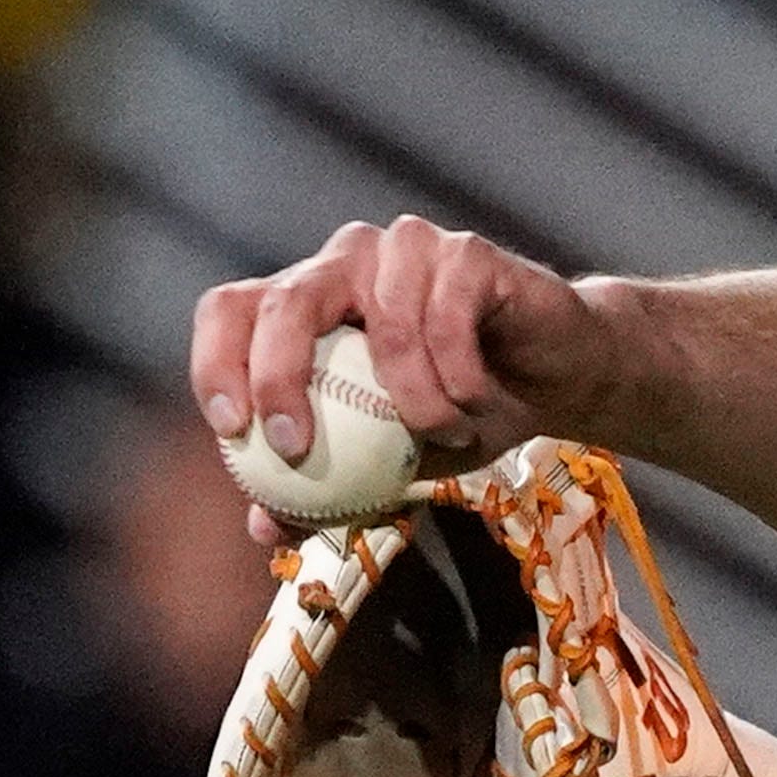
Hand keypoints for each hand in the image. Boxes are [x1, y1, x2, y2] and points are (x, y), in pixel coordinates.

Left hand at [192, 216, 606, 500]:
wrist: (559, 380)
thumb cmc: (468, 414)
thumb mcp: (394, 463)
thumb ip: (330, 486)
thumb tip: (264, 528)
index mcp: (310, 299)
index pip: (232, 310)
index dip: (216, 362)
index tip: (234, 431)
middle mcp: (346, 261)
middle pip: (285, 301)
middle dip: (279, 378)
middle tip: (294, 448)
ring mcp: (404, 248)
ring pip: (386, 322)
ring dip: (414, 400)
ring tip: (446, 434)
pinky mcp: (465, 252)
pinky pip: (448, 318)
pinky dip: (459, 377)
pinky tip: (476, 401)